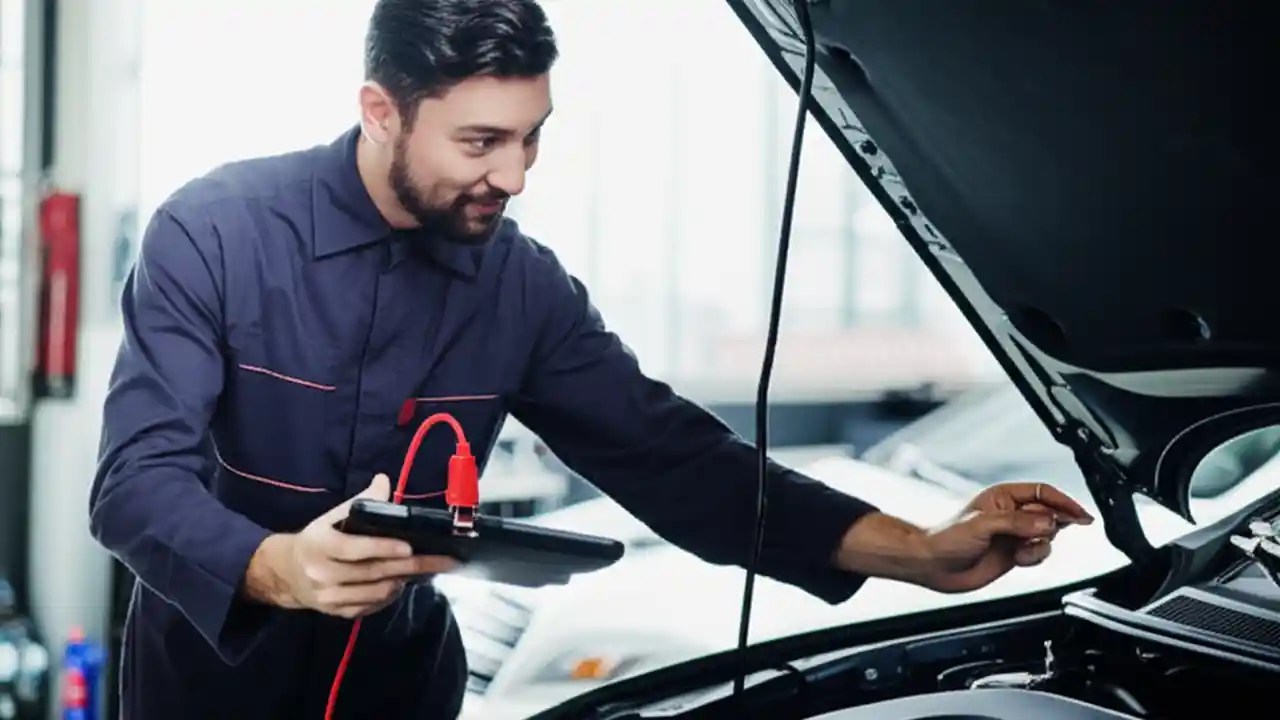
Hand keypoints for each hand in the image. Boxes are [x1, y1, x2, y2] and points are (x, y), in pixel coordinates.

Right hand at [244, 474, 458, 617]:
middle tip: (443, 561)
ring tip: (427, 569)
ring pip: (376, 593)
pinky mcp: (337, 613)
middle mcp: (322, 574)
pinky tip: (403, 582)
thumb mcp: (331, 517)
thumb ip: (360, 502)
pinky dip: (391, 595)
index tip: (410, 546)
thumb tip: (384, 480)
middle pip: (374, 572)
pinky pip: (371, 607)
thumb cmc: (317, 539)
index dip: (384, 548)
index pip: (356, 549)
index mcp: (320, 545)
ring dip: (404, 580)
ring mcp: (329, 597)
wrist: (287, 573)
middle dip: (412, 566)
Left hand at [918, 481, 1093, 591]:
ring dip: (1042, 545)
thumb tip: (1048, 521)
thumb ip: (1017, 522)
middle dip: (1052, 526)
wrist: (934, 565)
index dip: (1064, 502)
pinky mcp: (1015, 554)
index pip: (1044, 493)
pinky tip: (1019, 559)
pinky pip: (1040, 553)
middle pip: (1051, 514)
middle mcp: (1012, 514)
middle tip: (1040, 535)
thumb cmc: (947, 538)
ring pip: (1048, 536)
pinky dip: (1036, 557)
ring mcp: (1014, 534)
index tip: (1081, 515)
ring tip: (1022, 550)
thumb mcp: (982, 525)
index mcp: (1004, 497)